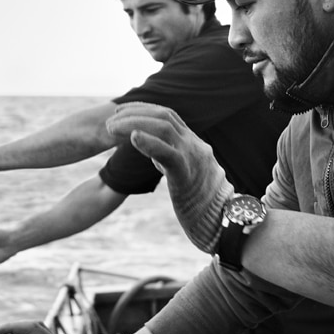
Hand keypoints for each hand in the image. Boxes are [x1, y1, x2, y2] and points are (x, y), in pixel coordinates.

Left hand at [105, 102, 232, 251]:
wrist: (223, 224)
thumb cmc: (201, 204)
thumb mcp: (186, 174)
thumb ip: (171, 159)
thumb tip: (155, 153)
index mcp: (193, 144)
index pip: (167, 115)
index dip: (142, 108)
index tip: (121, 109)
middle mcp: (194, 145)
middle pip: (164, 116)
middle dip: (134, 113)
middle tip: (110, 120)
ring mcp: (193, 158)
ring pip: (164, 128)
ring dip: (134, 124)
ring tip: (111, 129)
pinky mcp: (187, 175)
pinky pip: (168, 154)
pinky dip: (149, 143)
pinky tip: (133, 138)